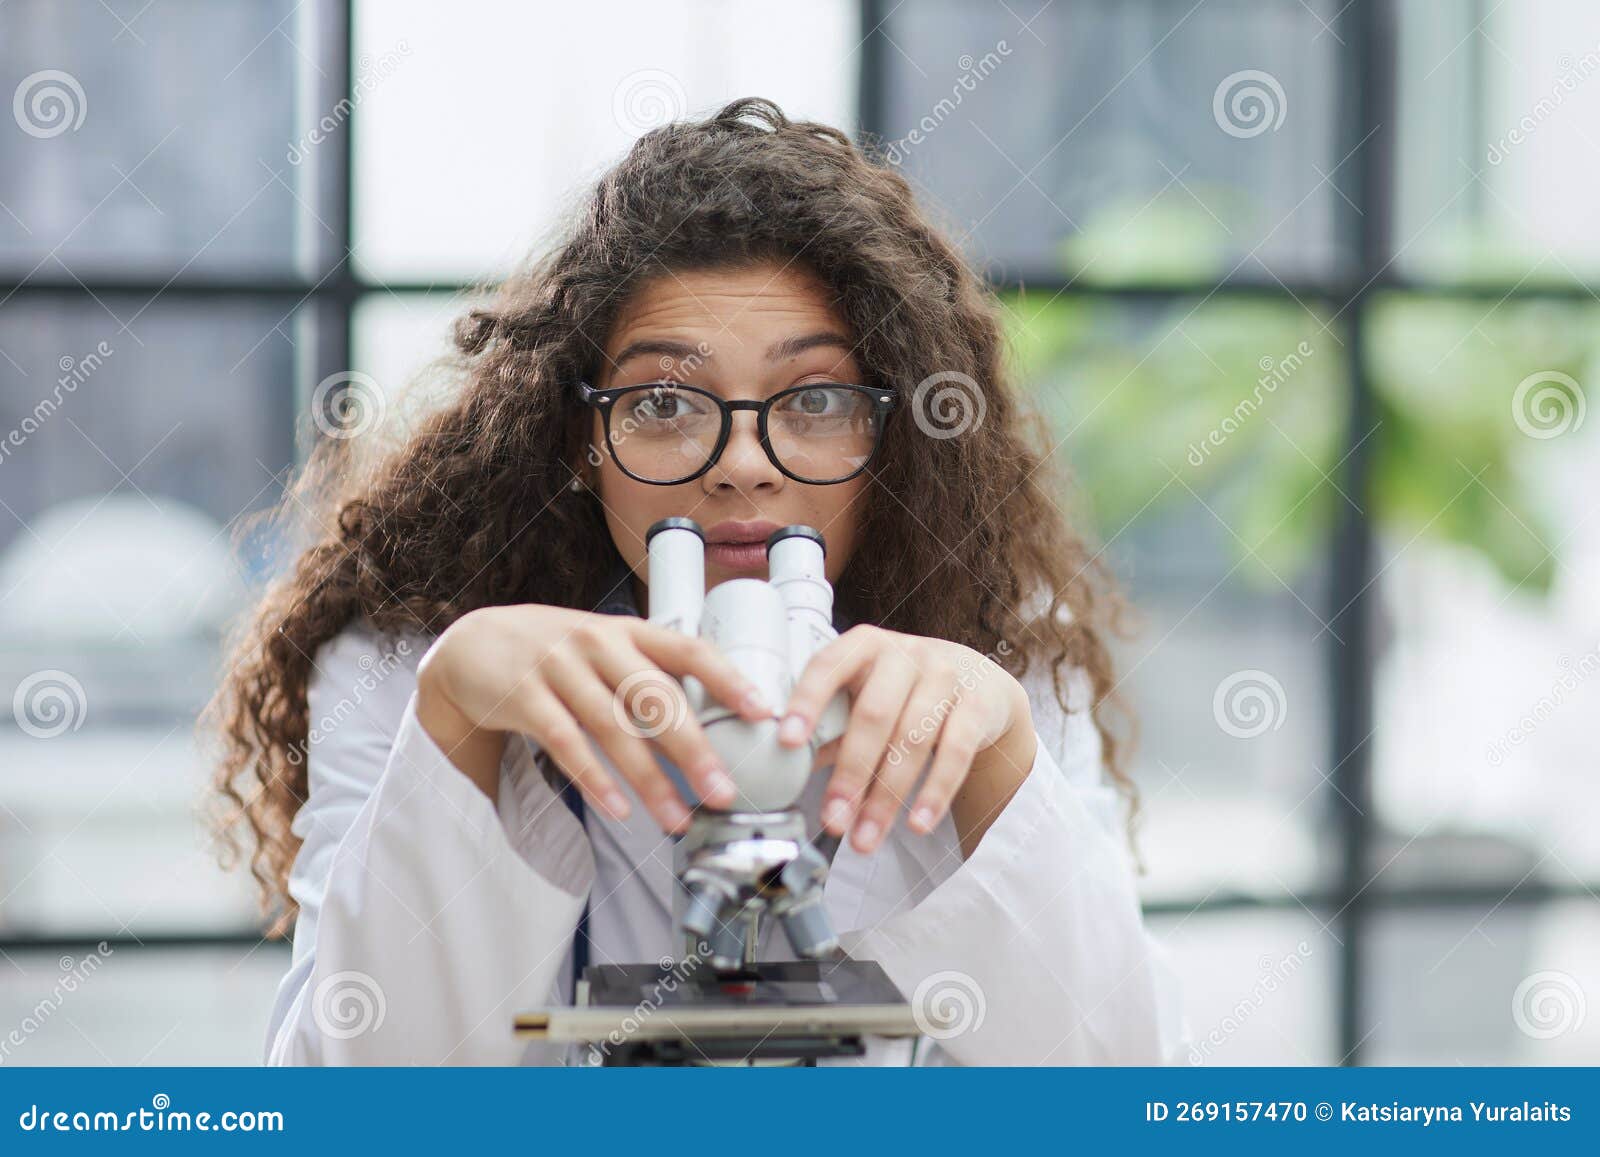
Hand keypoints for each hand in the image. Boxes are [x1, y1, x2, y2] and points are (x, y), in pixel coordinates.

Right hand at [415, 604, 772, 832]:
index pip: (688, 649)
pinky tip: (619, 809)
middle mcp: (598, 644)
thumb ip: (650, 675)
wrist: (476, 644)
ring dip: (649, 779)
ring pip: (613, 729)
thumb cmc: (558, 653)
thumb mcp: (607, 647)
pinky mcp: (524, 697)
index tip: (762, 712)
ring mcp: (559, 668)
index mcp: (629, 632)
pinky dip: (594, 780)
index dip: (727, 679)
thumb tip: (713, 724)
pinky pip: (566, 744)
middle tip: (723, 791)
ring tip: (676, 819)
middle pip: (654, 698)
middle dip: (693, 748)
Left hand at [777, 624, 1031, 852]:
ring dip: (887, 797)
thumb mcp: (863, 696)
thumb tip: (782, 771)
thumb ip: (829, 727)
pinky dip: (935, 793)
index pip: (828, 666)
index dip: (807, 703)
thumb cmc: (902, 692)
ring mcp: (945, 676)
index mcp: (863, 646)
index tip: (788, 743)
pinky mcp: (977, 704)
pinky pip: (955, 753)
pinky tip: (917, 825)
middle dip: (851, 773)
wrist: (977, 681)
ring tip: (865, 838)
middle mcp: (904, 654)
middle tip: (832, 820)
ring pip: (913, 741)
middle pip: (874, 715)